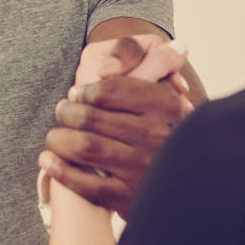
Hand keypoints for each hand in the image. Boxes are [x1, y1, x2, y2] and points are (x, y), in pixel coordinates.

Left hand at [42, 36, 191, 216]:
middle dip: (67, 112)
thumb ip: (165, 67)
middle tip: (61, 111)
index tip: (77, 93)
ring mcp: (140, 168)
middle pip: (91, 117)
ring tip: (53, 136)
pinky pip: (85, 183)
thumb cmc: (173, 136)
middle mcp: (153, 136)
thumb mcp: (175, 98)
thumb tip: (178, 46)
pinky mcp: (128, 198)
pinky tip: (49, 161)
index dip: (86, 90)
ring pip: (84, 146)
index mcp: (164, 106)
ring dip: (59, 139)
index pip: (110, 89)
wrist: (195, 190)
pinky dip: (60, 170)